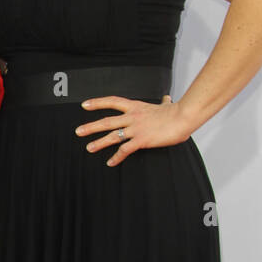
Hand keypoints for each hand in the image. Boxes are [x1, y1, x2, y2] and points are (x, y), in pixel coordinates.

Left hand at [75, 95, 190, 165]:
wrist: (183, 117)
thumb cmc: (177, 112)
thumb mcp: (167, 105)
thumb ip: (164, 102)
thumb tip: (167, 98)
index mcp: (136, 106)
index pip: (112, 101)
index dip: (98, 102)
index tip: (85, 105)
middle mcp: (132, 117)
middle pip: (107, 121)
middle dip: (91, 126)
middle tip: (78, 131)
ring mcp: (136, 129)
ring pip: (112, 136)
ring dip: (99, 142)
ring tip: (89, 148)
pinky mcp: (142, 140)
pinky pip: (125, 150)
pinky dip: (117, 157)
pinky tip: (110, 162)